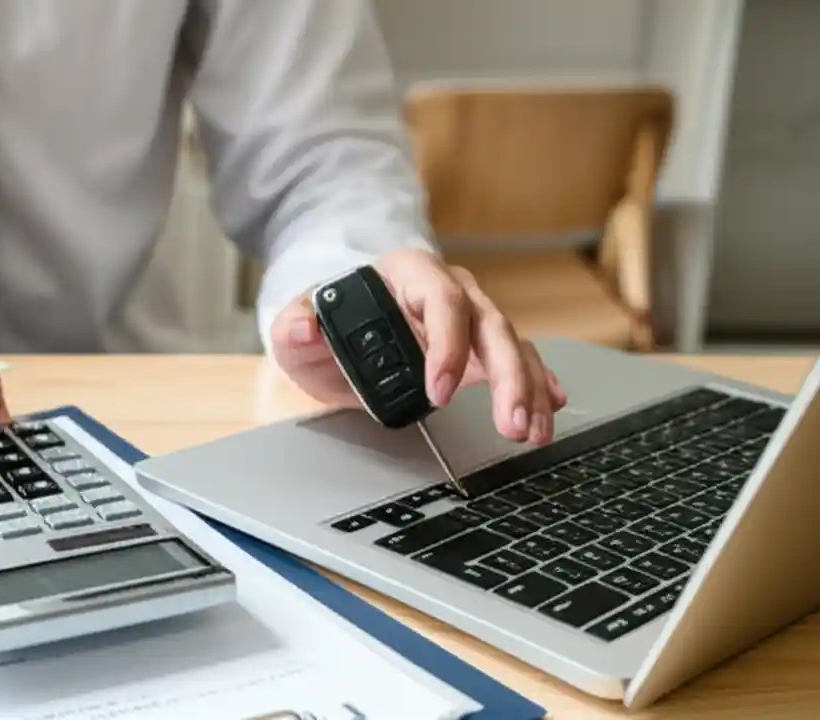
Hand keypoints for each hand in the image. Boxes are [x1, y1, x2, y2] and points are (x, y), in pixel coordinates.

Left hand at [270, 248, 566, 444]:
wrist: (337, 335)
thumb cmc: (325, 322)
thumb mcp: (299, 322)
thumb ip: (296, 323)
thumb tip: (300, 327)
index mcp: (407, 273)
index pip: (441, 299)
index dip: (447, 343)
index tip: (439, 391)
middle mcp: (449, 289)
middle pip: (489, 323)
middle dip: (505, 374)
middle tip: (510, 421)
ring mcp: (470, 318)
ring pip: (510, 344)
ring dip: (526, 387)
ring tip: (532, 430)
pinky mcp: (480, 348)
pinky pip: (518, 359)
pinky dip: (536, 383)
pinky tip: (549, 408)